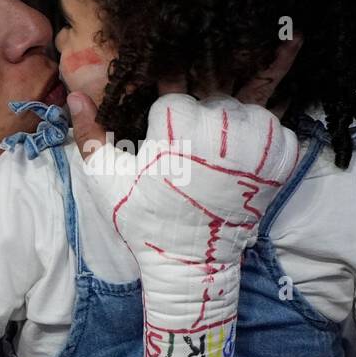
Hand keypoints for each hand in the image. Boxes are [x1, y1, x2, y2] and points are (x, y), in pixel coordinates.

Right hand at [69, 91, 298, 356]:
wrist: (191, 262)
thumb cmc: (146, 219)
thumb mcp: (107, 178)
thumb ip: (89, 131)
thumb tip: (74, 94)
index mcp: (178, 124)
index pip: (174, 97)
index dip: (167, 122)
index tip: (166, 147)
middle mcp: (222, 124)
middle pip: (211, 98)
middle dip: (201, 122)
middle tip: (193, 159)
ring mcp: (257, 140)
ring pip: (243, 109)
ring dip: (232, 128)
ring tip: (217, 161)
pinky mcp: (280, 157)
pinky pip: (275, 128)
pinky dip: (261, 141)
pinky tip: (242, 164)